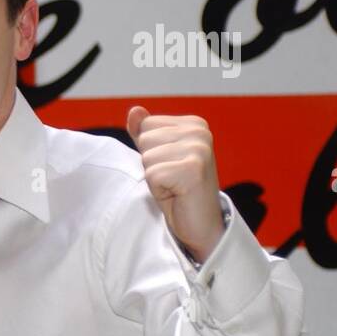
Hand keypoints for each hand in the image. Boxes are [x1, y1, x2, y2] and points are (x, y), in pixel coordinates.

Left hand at [126, 106, 224, 262]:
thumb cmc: (179, 189)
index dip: (151, 151)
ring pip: (146, 158)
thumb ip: (145, 133)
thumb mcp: (159, 156)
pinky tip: (177, 194)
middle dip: (151, 165)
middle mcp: (200, 132)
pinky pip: (152, 175)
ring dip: (155, 178)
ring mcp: (199, 150)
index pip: (145, 125)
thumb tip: (135, 111)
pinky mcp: (193, 170)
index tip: (170, 166)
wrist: (201, 224)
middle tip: (172, 179)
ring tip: (175, 186)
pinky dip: (158, 190)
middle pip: (144, 140)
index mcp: (194, 124)